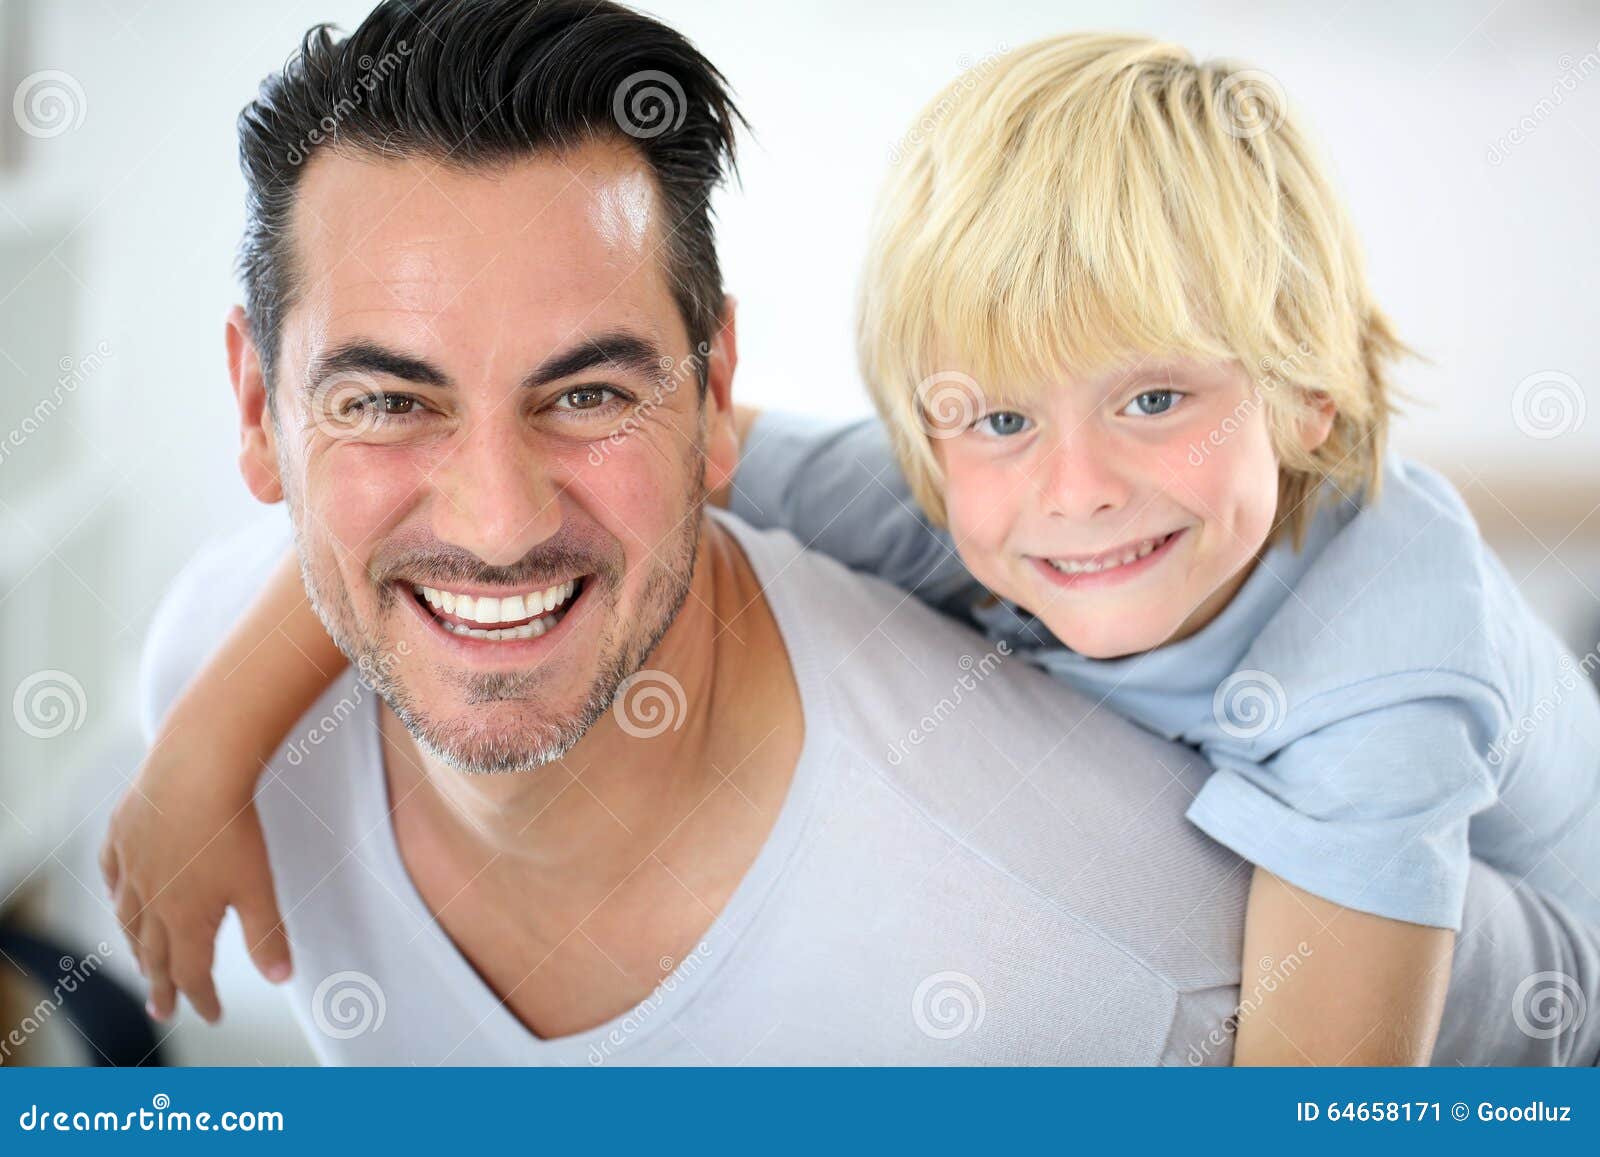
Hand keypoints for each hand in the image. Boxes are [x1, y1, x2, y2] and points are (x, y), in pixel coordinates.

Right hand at [99, 728, 290, 1023]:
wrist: (194, 770)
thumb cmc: (230, 828)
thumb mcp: (257, 885)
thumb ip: (266, 934)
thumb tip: (281, 977)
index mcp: (184, 919)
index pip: (190, 973)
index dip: (201, 998)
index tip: (211, 1015)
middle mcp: (150, 901)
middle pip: (153, 955)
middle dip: (161, 986)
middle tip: (160, 1011)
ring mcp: (131, 867)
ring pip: (127, 919)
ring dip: (136, 947)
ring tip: (142, 962)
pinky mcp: (121, 835)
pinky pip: (113, 874)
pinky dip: (117, 895)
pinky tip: (120, 899)